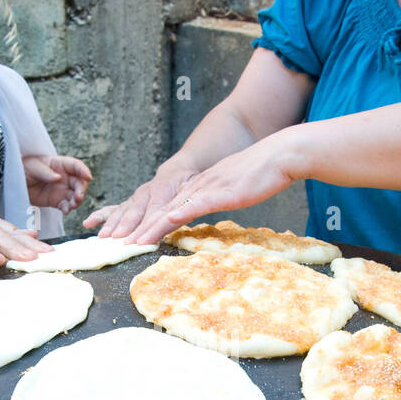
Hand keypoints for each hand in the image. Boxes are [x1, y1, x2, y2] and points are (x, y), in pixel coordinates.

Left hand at [23, 154, 91, 213]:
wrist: (15, 182)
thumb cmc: (24, 168)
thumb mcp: (33, 167)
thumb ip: (46, 172)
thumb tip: (58, 178)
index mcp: (60, 164)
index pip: (76, 166)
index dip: (83, 170)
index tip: (88, 177)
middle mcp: (64, 177)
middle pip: (79, 182)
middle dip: (81, 190)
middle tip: (78, 197)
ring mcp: (62, 189)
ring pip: (75, 195)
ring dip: (77, 201)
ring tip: (72, 205)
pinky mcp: (57, 201)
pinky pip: (66, 205)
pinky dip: (68, 209)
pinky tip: (65, 211)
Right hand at [82, 161, 197, 238]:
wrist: (177, 171)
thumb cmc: (187, 185)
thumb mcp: (193, 192)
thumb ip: (187, 203)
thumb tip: (187, 211)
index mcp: (163, 191)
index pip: (154, 213)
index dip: (147, 228)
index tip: (140, 241)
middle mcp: (146, 194)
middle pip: (135, 214)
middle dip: (127, 229)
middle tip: (119, 241)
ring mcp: (135, 197)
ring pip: (122, 211)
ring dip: (112, 225)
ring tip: (103, 237)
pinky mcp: (129, 201)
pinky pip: (112, 209)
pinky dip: (100, 215)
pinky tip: (88, 222)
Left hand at [126, 137, 297, 242]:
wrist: (282, 156)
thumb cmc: (265, 174)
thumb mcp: (236, 189)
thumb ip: (222, 198)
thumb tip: (215, 207)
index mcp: (201, 186)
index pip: (168, 208)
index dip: (148, 223)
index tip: (131, 237)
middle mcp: (199, 186)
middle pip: (163, 210)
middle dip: (138, 228)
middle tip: (118, 243)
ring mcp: (208, 187)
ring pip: (173, 210)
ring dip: (151, 227)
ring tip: (132, 242)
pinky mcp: (222, 192)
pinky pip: (196, 204)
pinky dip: (179, 215)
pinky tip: (165, 223)